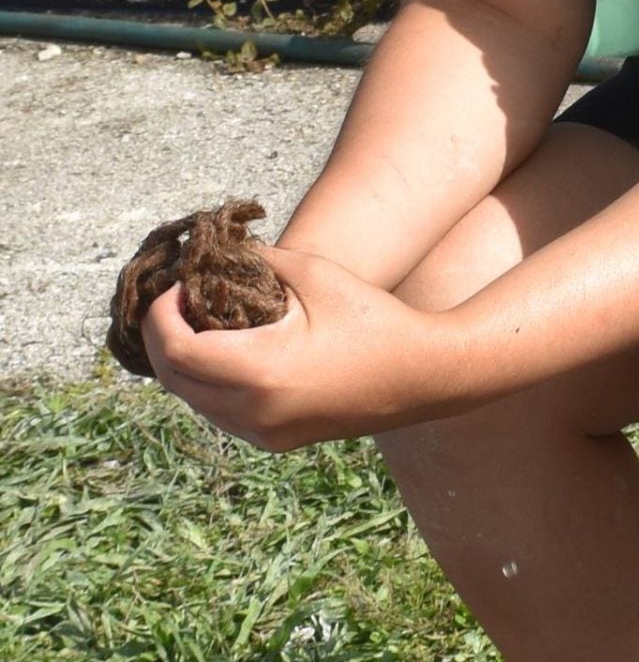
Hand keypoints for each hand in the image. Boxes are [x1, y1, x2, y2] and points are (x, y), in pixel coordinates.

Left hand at [139, 246, 457, 451]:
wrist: (420, 376)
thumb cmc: (371, 319)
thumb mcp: (314, 274)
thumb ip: (260, 261)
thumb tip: (219, 252)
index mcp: (259, 371)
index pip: (176, 350)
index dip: (161, 316)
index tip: (177, 284)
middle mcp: (253, 413)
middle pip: (175, 381)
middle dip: (164, 338)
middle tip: (178, 299)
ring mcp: (263, 434)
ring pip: (195, 400)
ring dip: (185, 361)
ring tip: (200, 320)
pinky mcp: (275, 441)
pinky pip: (221, 413)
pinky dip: (210, 381)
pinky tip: (228, 349)